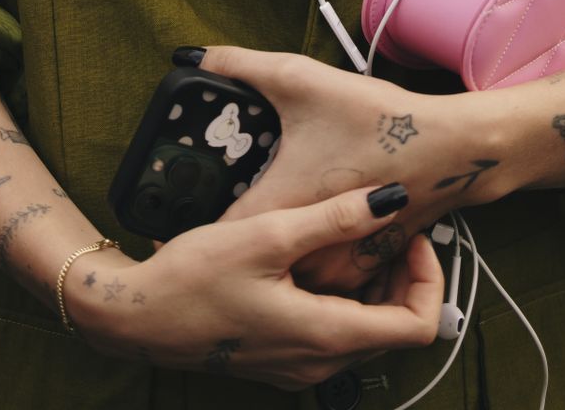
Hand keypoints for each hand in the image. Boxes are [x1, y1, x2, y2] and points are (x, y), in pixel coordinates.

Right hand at [68, 186, 442, 388]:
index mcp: (327, 336)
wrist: (135, 317)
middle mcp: (321, 362)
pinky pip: (332, 329)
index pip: (418, 327)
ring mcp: (300, 365)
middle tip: (381, 221)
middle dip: (399, 272)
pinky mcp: (281, 356)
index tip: (408, 233)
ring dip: (368, 280)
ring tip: (346, 228)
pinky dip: (339, 292)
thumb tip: (392, 200)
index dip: (429, 278)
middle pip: (394, 325)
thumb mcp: (269, 235)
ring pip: (364, 326)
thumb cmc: (194, 278)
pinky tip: (313, 252)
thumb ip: (335, 218)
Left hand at [198, 45, 503, 294]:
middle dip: (227, 236)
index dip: (179, 228)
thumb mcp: (301, 79)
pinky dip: (308, 258)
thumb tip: (193, 55)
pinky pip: (316, 276)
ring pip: (281, 273)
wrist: (449, 151)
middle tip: (213, 211)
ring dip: (270, 253)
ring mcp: (332, 270)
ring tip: (257, 224)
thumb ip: (241, 64)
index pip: (207, 236)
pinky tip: (306, 229)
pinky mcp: (356, 271)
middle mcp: (302, 254)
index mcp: (276, 212)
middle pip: (243, 257)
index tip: (166, 217)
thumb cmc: (378, 121)